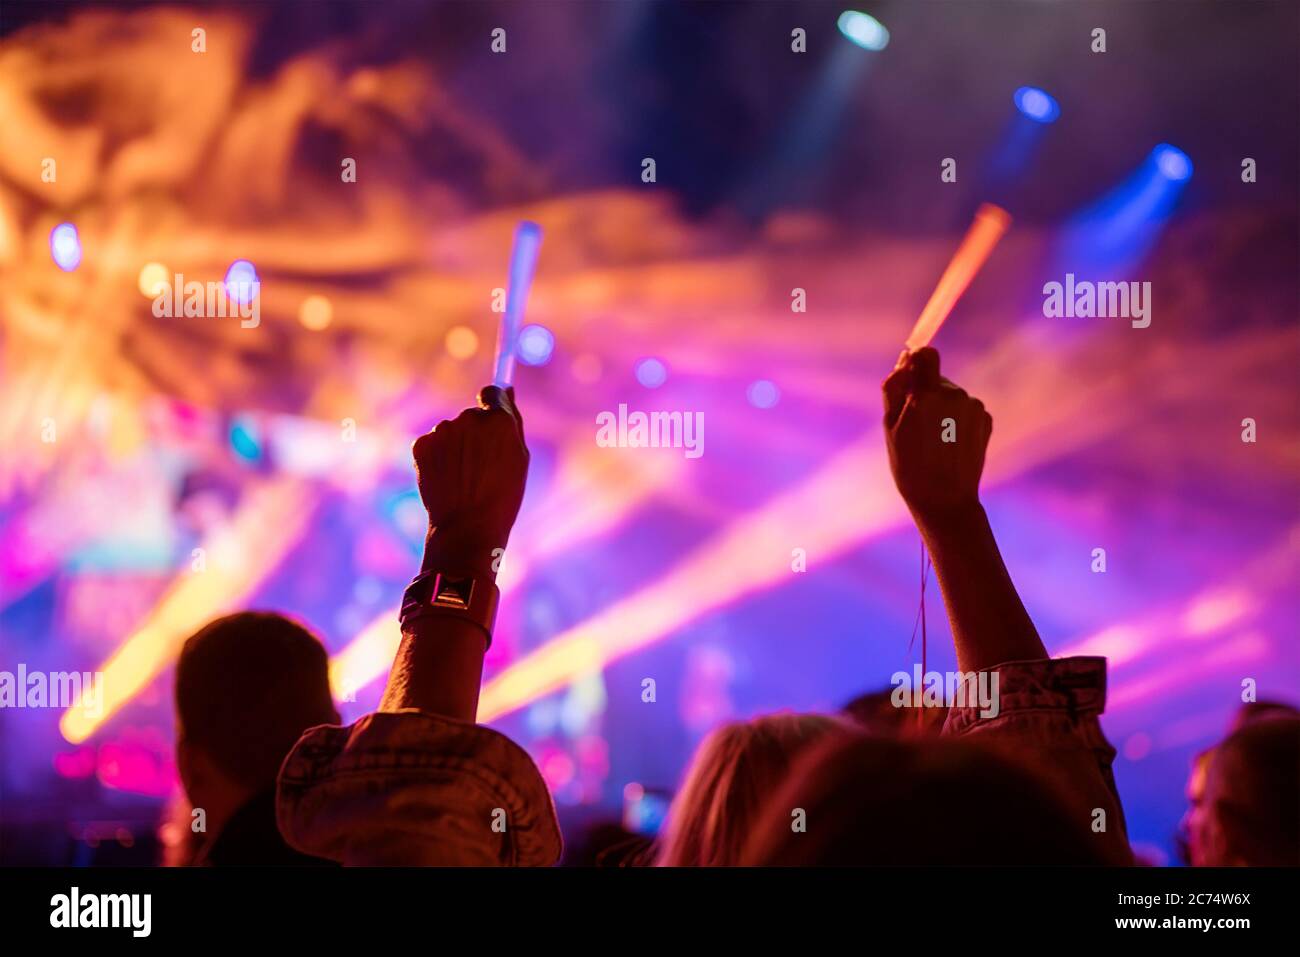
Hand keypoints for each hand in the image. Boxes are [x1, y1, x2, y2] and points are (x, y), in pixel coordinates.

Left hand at [413, 385, 527, 579]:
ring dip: (455, 448)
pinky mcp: (421, 445)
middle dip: (476, 435)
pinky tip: (447, 480)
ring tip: (464, 479)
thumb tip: (508, 391)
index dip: (493, 408)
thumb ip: (513, 421)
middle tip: (481, 467)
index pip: (492, 393)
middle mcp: (469, 418)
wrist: (467, 528)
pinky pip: (432, 445)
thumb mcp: (519, 459)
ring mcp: (442, 430)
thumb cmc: (502, 497)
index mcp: (499, 419)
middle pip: (472, 416)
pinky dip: (437, 459)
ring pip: (451, 432)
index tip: (492, 423)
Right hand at [882, 347, 990, 525]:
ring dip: (941, 408)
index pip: (926, 354)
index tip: (910, 375)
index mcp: (928, 395)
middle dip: (925, 394)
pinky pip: (966, 409)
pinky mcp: (987, 419)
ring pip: (952, 395)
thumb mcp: (889, 426)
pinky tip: (950, 443)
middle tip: (916, 427)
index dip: (916, 361)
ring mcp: (974, 407)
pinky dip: (957, 420)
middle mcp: (956, 395)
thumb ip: (894, 387)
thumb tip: (905, 360)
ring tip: (934, 440)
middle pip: (937, 379)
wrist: (945, 499)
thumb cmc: (909, 465)